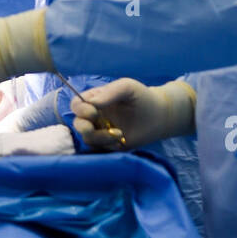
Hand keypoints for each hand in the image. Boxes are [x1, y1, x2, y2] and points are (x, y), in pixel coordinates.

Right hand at [70, 78, 195, 150]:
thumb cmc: (142, 97)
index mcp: (95, 100)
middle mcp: (95, 117)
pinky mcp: (109, 145)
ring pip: (88, 139)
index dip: (80, 110)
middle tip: (101, 126)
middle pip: (77, 124)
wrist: (160, 116)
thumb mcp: (127, 87)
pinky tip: (121, 141)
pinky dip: (107, 147)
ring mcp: (101, 132)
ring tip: (120, 134)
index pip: (77, 105)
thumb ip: (109, 92)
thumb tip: (91, 104)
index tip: (94, 112)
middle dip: (85, 127)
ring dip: (101, 138)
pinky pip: (99, 150)